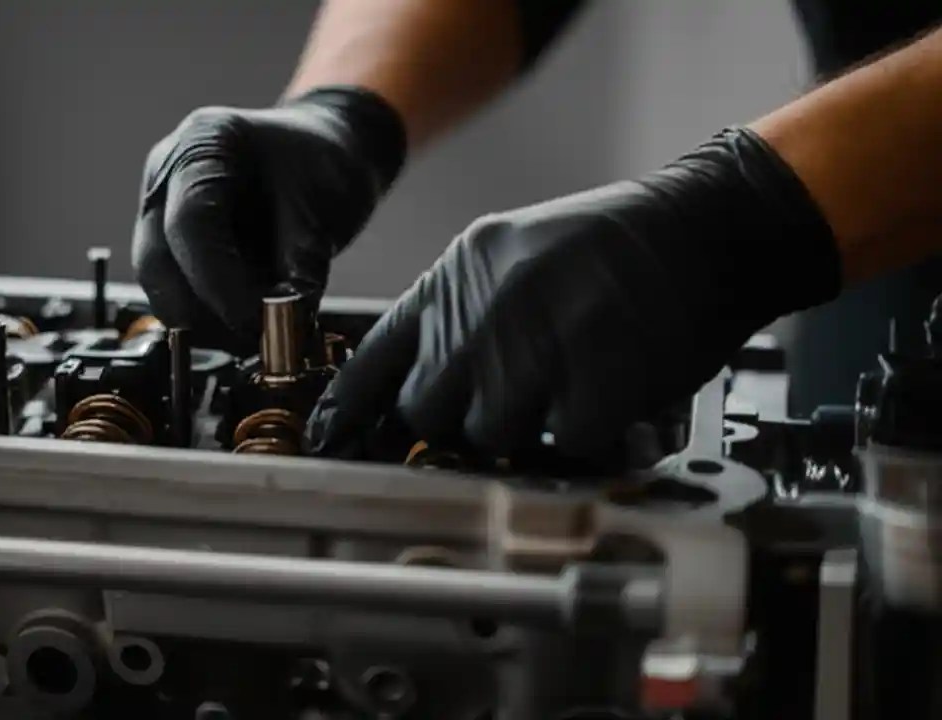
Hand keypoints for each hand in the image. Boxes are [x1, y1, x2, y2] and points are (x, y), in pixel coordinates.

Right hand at [132, 87, 405, 351]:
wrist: (323, 149)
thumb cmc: (324, 160)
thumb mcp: (324, 205)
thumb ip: (300, 265)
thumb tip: (284, 329)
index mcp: (203, 143)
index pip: (190, 222)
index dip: (216, 281)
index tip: (250, 321)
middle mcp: (167, 175)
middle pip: (156, 259)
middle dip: (201, 310)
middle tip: (254, 336)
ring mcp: (160, 209)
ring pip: (159, 284)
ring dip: (204, 318)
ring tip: (259, 327)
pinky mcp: (169, 243)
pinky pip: (175, 290)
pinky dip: (209, 314)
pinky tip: (249, 318)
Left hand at [307, 128, 842, 463]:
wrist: (706, 227)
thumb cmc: (613, 248)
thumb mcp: (513, 255)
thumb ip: (462, 314)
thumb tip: (422, 384)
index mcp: (458, 275)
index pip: (377, 354)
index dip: (350, 406)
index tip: (328, 438)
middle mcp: (484, 309)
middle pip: (426, 408)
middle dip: (459, 418)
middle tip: (511, 398)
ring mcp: (535, 347)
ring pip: (487, 433)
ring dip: (525, 426)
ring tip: (568, 384)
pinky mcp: (589, 384)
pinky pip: (561, 443)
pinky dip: (588, 430)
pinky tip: (610, 388)